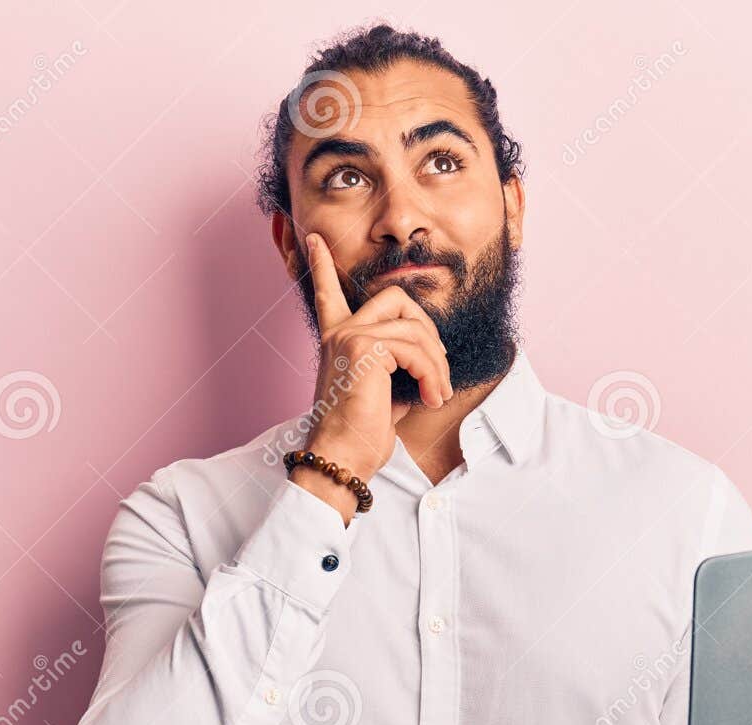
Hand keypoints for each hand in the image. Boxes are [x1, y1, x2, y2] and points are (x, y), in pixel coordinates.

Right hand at [302, 231, 451, 482]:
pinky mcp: (364, 347)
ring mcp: (350, 336)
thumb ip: (396, 367)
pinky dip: (433, 373)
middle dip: (428, 328)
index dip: (321, 264)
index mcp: (337, 340)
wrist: (343, 459)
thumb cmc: (361, 436)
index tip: (312, 238)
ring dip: (437, 364)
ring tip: (438, 394)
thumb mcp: (383, 393)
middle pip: (396, 298)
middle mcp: (339, 332)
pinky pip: (416, 348)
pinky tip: (431, 397)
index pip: (328, 293)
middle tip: (438, 367)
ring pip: (415, 328)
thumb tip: (427, 361)